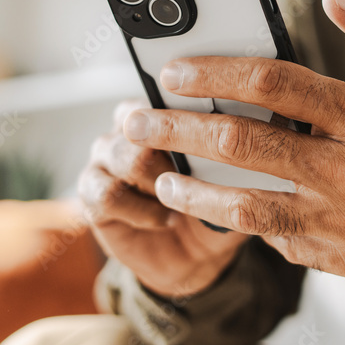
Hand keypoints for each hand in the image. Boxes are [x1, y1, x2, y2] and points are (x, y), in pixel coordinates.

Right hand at [79, 100, 247, 298]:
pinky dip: (140, 210)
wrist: (199, 254)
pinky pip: (106, 193)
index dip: (181, 106)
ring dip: (156, 182)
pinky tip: (163, 220)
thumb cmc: (222, 203)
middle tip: (195, 172)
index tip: (210, 120)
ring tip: (180, 201)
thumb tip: (254, 126)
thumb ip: (241, 149)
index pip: (163, 90)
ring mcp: (106, 157)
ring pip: (124, 155)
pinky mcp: (90, 193)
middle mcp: (128, 125)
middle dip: (171, 150)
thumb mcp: (242, 174)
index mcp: (164, 108)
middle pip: (140, 121)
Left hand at [124, 0, 344, 285]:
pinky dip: (246, 222)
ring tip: (158, 175)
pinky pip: (279, 239)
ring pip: (244, 204)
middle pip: (240, 143)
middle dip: (176, 128)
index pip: (270, 83)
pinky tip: (223, 208)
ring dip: (192, 188)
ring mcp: (342, 220)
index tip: (172, 69)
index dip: (212, 72)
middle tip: (135, 121)